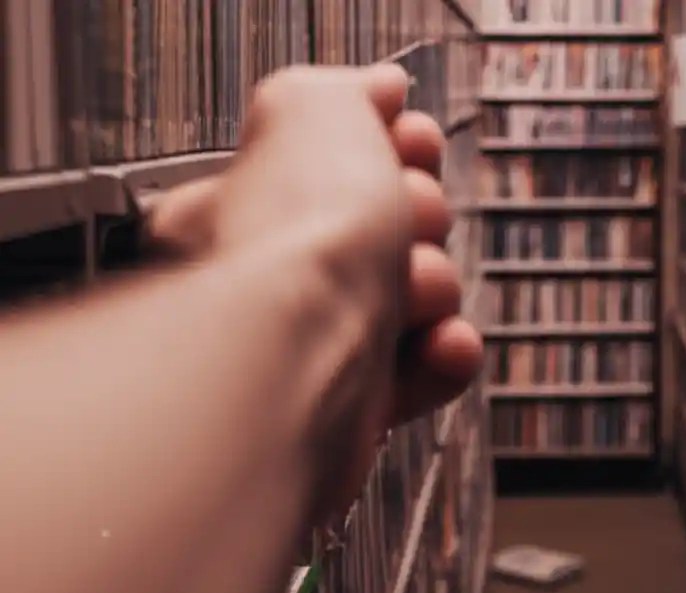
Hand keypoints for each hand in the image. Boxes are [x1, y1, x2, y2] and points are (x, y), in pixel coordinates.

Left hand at [148, 64, 482, 520]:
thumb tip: (379, 91)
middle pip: (389, 230)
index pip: (335, 164)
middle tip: (398, 221)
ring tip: (403, 293)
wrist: (310, 361)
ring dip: (433, 287)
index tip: (405, 144)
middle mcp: (273, 280)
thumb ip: (344, 94)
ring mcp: (316, 346)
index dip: (388, 149)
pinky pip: (431, 365)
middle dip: (416, 220)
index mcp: (240, 205)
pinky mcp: (356, 409)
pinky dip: (445, 354)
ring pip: (418, 298)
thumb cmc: (296, 245)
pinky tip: (435, 342)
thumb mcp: (308, 109)